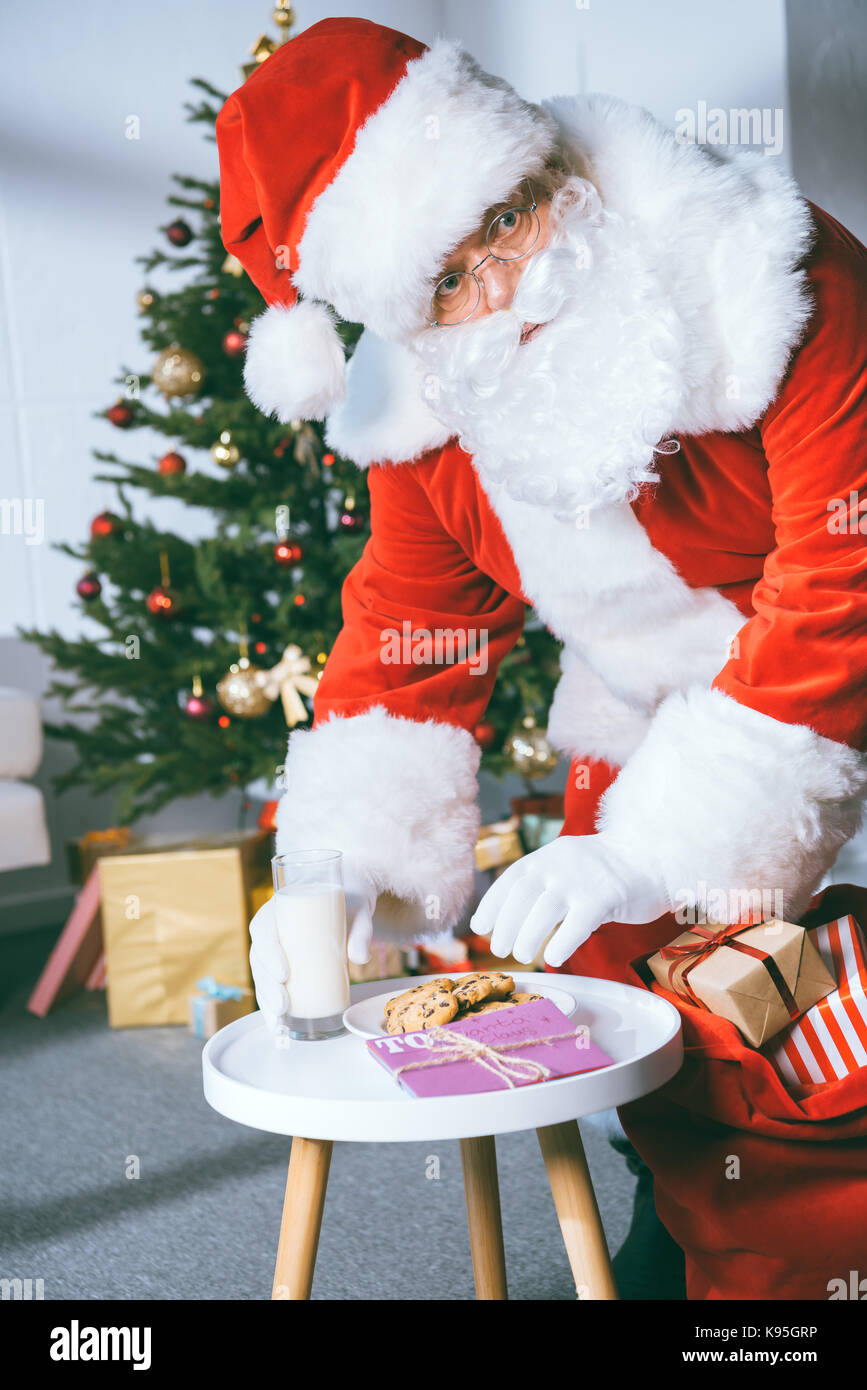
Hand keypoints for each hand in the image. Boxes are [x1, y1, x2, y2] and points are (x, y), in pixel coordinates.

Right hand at [249, 858, 377, 1038]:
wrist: (350, 894)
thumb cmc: (351, 899)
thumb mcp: (359, 910)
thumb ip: (361, 931)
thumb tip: (361, 958)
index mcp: (282, 906)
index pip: (265, 928)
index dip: (269, 952)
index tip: (284, 973)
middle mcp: (272, 926)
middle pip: (260, 956)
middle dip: (267, 985)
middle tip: (282, 1005)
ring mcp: (276, 945)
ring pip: (261, 973)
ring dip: (266, 999)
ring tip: (277, 1021)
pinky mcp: (284, 961)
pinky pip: (270, 982)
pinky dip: (270, 1003)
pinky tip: (275, 1024)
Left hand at [469, 833, 668, 967]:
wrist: (650, 855)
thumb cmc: (604, 871)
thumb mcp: (567, 865)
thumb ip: (543, 883)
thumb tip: (512, 918)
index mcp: (547, 856)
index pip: (510, 879)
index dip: (492, 904)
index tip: (479, 928)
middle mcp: (559, 864)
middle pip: (522, 896)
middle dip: (506, 925)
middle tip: (500, 950)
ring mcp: (582, 879)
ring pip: (545, 910)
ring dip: (527, 936)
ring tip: (520, 955)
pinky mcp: (605, 896)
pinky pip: (577, 923)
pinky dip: (562, 942)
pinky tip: (553, 956)